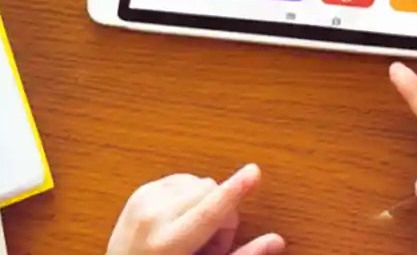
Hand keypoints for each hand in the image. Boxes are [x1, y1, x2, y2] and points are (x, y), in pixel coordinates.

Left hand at [107, 165, 285, 254]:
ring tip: (195, 235)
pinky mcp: (140, 192)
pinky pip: (181, 180)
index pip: (209, 210)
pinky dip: (189, 196)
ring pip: (198, 182)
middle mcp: (152, 217)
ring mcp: (143, 201)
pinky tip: (182, 220)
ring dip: (206, 203)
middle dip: (224, 213)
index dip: (236, 190)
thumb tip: (276, 242)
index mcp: (167, 243)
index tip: (254, 171)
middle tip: (215, 245)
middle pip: (209, 191)